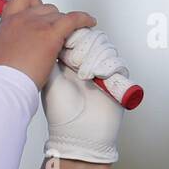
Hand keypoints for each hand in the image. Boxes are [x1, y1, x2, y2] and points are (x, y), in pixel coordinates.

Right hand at [0, 0, 95, 90]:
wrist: (3, 85)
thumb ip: (9, 43)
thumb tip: (18, 49)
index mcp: (6, 22)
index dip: (34, 4)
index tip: (39, 13)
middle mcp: (22, 19)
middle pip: (45, 8)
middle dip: (52, 19)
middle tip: (55, 34)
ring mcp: (36, 25)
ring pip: (58, 15)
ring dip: (64, 24)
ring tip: (69, 36)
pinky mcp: (51, 34)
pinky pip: (73, 19)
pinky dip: (84, 19)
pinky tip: (90, 22)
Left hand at [41, 26, 128, 164]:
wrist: (79, 133)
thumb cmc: (61, 112)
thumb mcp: (50, 79)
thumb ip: (51, 56)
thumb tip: (49, 34)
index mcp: (68, 61)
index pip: (76, 35)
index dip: (74, 34)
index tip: (67, 41)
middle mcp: (85, 63)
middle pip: (93, 38)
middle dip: (85, 45)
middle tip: (75, 61)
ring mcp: (101, 70)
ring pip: (106, 47)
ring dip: (96, 56)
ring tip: (84, 74)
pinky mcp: (115, 79)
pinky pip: (118, 62)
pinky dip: (109, 65)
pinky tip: (98, 75)